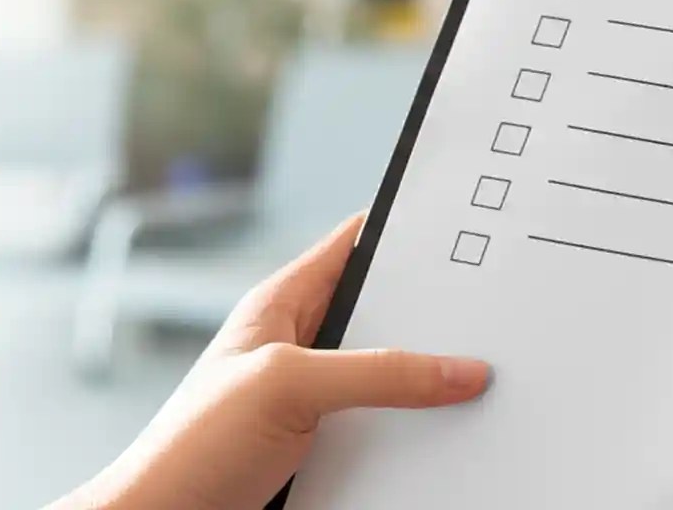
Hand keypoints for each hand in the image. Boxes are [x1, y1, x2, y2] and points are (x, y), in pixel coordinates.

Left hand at [52, 215, 491, 509]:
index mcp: (283, 305)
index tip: (459, 226)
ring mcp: (313, 397)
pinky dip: (413, 430)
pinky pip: (384, 427)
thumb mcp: (288, 386)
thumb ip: (377, 373)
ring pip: (390, 376)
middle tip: (485, 312)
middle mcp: (302, 345)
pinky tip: (438, 432)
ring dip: (424, 382)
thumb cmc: (188, 446)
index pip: (355, 244)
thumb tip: (456, 370)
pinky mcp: (323, 444)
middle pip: (386, 316)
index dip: (405, 230)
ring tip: (471, 380)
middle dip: (431, 315)